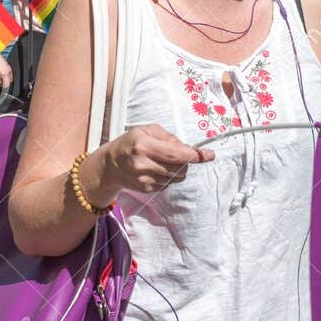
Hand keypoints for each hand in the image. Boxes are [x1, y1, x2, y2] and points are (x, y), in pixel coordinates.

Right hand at [97, 124, 213, 195]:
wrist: (111, 165)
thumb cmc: (131, 142)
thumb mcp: (147, 130)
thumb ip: (169, 138)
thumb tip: (188, 149)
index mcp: (143, 145)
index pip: (176, 153)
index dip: (195, 155)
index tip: (209, 155)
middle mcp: (143, 164)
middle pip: (179, 167)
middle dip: (186, 161)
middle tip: (180, 153)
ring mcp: (144, 179)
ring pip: (176, 177)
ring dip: (177, 169)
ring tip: (163, 160)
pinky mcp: (146, 190)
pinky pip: (169, 184)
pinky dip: (168, 176)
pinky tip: (156, 169)